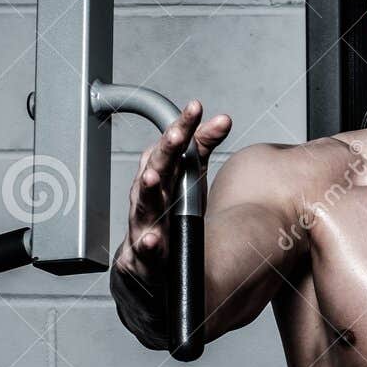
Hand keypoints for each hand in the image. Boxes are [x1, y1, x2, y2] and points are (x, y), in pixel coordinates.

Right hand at [114, 99, 229, 284]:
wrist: (146, 259)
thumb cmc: (169, 210)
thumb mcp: (189, 176)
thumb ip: (202, 148)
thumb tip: (223, 119)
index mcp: (162, 172)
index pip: (172, 145)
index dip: (183, 126)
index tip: (195, 108)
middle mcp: (149, 192)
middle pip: (157, 166)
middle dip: (166, 150)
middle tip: (177, 135)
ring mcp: (144, 220)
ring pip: (143, 202)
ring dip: (147, 189)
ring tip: (152, 177)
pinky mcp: (142, 251)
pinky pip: (143, 247)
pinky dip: (147, 244)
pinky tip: (152, 240)